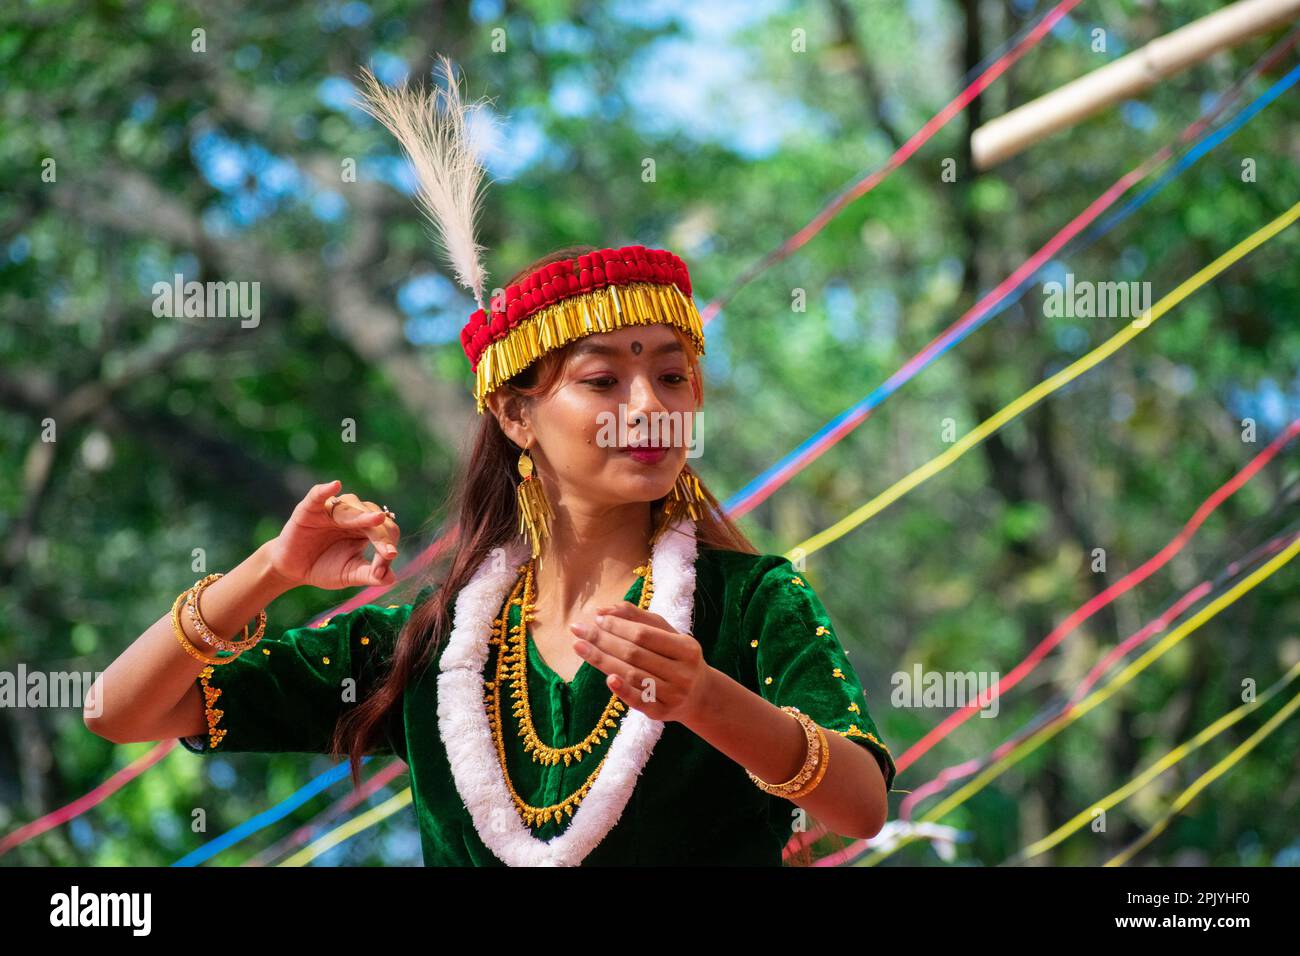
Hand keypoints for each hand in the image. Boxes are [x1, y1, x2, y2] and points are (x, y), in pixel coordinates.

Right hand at [264, 480, 401, 589]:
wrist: (293, 569)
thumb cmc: (324, 568)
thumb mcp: (348, 574)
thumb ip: (368, 574)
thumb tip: (392, 579)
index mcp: (367, 529)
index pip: (386, 531)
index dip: (388, 546)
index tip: (388, 565)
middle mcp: (354, 515)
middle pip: (374, 518)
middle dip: (382, 536)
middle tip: (388, 553)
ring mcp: (332, 510)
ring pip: (352, 508)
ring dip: (363, 516)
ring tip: (377, 519)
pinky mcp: (309, 508)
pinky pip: (317, 495)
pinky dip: (325, 490)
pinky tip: (335, 485)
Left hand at [569, 601, 712, 723]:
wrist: (700, 695)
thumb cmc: (677, 657)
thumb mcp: (667, 633)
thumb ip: (638, 617)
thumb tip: (604, 610)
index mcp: (686, 648)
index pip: (644, 635)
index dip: (618, 626)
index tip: (596, 618)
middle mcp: (682, 673)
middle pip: (634, 654)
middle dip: (603, 640)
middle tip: (578, 629)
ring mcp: (673, 695)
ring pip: (632, 676)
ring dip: (602, 660)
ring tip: (579, 647)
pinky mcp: (662, 713)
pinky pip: (639, 702)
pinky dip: (622, 690)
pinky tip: (607, 678)